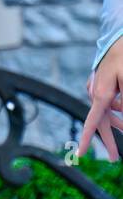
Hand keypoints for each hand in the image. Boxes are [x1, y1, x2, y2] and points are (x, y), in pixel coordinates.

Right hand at [81, 40, 122, 160]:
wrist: (118, 40)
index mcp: (102, 95)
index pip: (92, 122)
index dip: (86, 139)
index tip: (80, 153)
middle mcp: (96, 93)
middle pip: (100, 122)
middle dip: (108, 141)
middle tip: (113, 159)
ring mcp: (97, 89)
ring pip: (105, 112)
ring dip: (117, 123)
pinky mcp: (100, 86)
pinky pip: (107, 103)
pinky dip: (115, 109)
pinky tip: (120, 111)